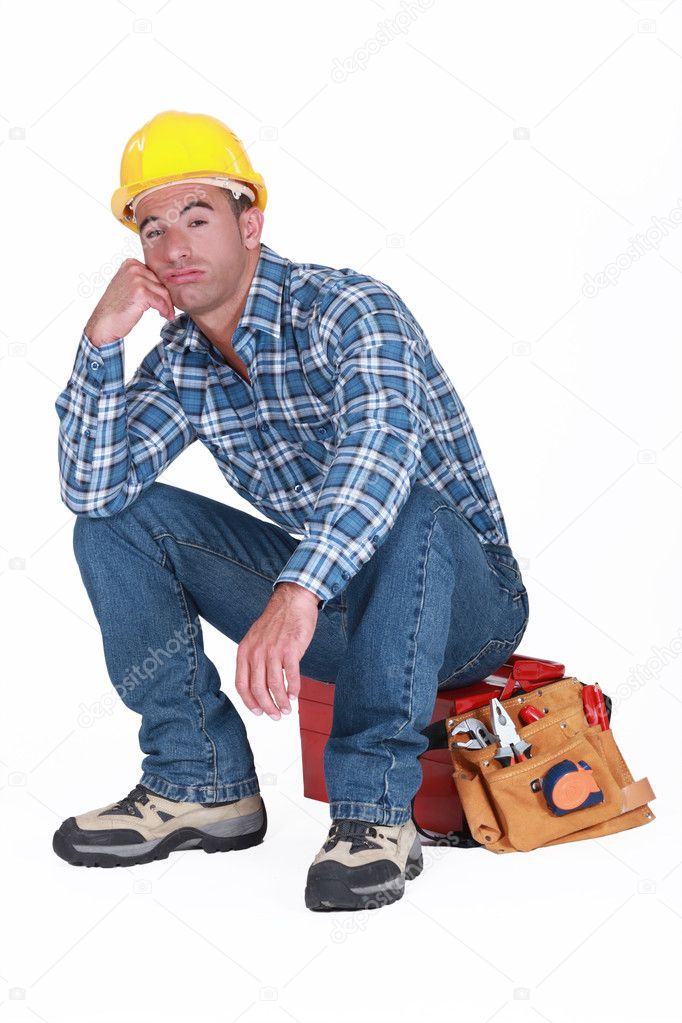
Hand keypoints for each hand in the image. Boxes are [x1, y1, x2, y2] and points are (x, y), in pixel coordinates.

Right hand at [84, 259, 174, 347]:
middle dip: (166, 297)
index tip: (165, 300)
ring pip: (163, 292)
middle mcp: (133, 268)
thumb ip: (142, 280)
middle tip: (168, 309)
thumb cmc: (115, 308)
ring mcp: (136, 279)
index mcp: (131, 264)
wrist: (103, 323)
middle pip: (161, 282)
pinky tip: (164, 315)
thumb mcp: (128, 286)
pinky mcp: (141, 292)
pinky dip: (165, 310)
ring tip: (167, 314)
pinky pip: (161, 301)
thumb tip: (164, 283)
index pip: (155, 274)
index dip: (162, 288)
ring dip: (167, 305)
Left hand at [235, 583, 318, 719]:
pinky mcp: (290, 649)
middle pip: (257, 689)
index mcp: (245, 650)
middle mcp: (257, 652)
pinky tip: (295, 695)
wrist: (293, 601)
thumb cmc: (277, 620)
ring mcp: (273, 650)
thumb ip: (254, 658)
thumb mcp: (256, 638)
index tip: (258, 712)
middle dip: (267, 707)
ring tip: (287, 710)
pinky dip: (293, 689)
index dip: (249, 702)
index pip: (241, 684)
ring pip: (274, 686)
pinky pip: (291, 676)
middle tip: (275, 716)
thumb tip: (259, 683)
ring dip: (281, 702)